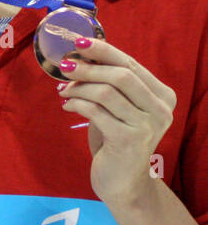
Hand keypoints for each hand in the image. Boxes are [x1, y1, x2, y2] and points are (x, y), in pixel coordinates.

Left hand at [57, 37, 174, 208]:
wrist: (122, 180)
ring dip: (78, 87)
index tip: (77, 43)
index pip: (131, 63)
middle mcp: (161, 110)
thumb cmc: (116, 137)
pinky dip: (76, 104)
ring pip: (106, 92)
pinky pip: (95, 111)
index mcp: (162, 95)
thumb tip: (80, 53)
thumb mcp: (118, 106)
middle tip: (64, 66)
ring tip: (63, 90)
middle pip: (121, 75)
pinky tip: (66, 106)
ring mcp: (147, 126)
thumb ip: (109, 82)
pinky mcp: (129, 140)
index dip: (103, 50)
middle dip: (88, 67)